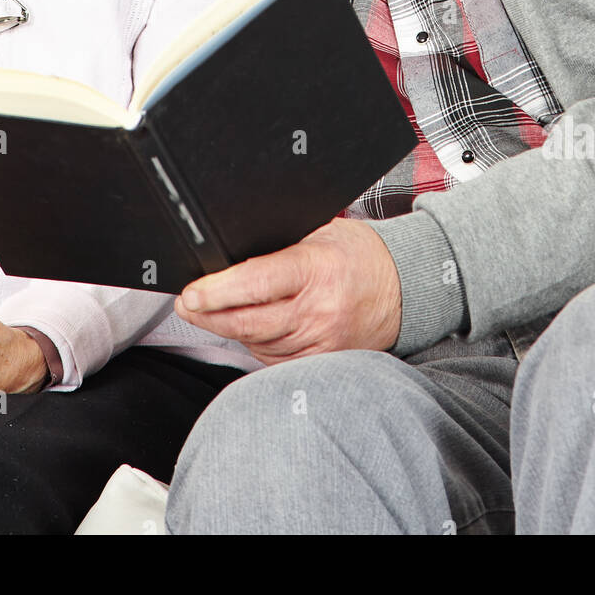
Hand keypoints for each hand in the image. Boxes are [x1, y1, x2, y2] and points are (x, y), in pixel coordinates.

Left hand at [172, 217, 401, 363]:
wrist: (406, 287)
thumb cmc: (360, 254)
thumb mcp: (320, 232)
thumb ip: (279, 246)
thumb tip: (228, 258)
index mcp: (315, 269)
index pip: (256, 283)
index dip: (217, 292)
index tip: (191, 295)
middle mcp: (319, 310)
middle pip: (249, 322)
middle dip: (209, 315)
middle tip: (188, 305)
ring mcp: (323, 341)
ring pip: (258, 343)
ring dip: (231, 330)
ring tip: (218, 312)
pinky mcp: (325, 362)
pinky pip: (276, 360)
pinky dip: (258, 345)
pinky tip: (253, 328)